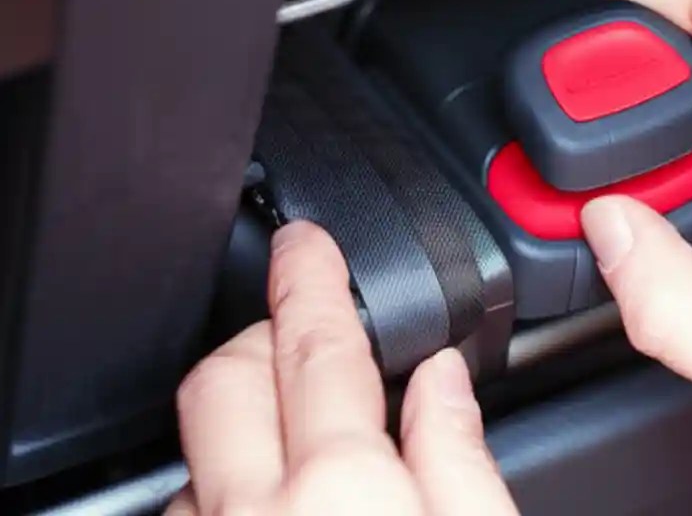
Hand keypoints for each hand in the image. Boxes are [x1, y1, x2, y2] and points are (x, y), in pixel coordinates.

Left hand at [169, 223, 516, 515]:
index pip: (317, 348)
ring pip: (198, 451)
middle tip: (306, 340)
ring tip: (308, 458)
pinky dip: (227, 496)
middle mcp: (252, 515)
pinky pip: (191, 510)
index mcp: (343, 492)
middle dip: (261, 337)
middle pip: (224, 378)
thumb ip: (460, 459)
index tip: (303, 244)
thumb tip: (443, 380)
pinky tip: (279, 515)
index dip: (310, 279)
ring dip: (246, 432)